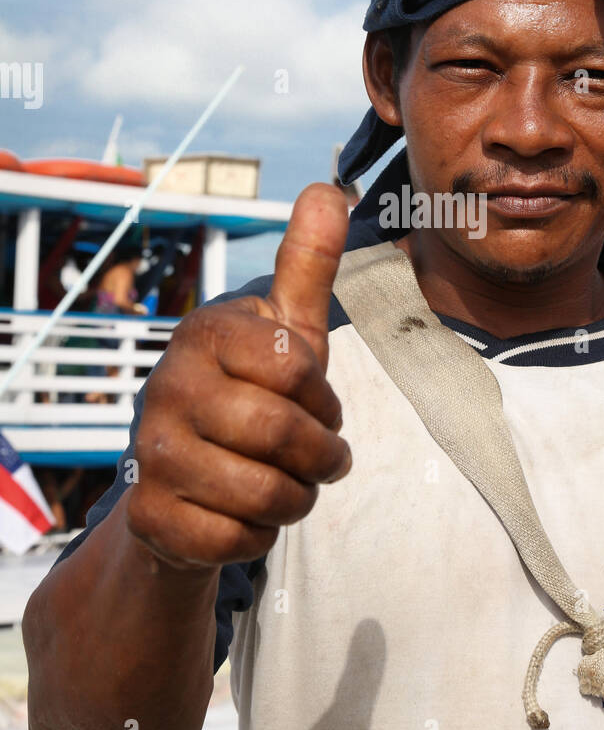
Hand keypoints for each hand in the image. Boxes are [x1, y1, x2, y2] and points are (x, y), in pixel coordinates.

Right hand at [127, 183, 350, 568]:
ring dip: (296, 499)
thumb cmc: (251, 393)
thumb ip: (307, 264)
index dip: (325, 399)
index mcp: (205, 334)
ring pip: (264, 493)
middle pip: (283, 433)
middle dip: (321, 456)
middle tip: (323, 459)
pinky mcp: (149, 518)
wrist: (186, 477)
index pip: (298, 369)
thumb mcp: (286, 330)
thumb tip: (329, 188)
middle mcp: (166, 388)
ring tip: (290, 486)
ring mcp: (150, 455)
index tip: (317, 404)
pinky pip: (235, 540)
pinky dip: (260, 536)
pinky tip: (246, 515)